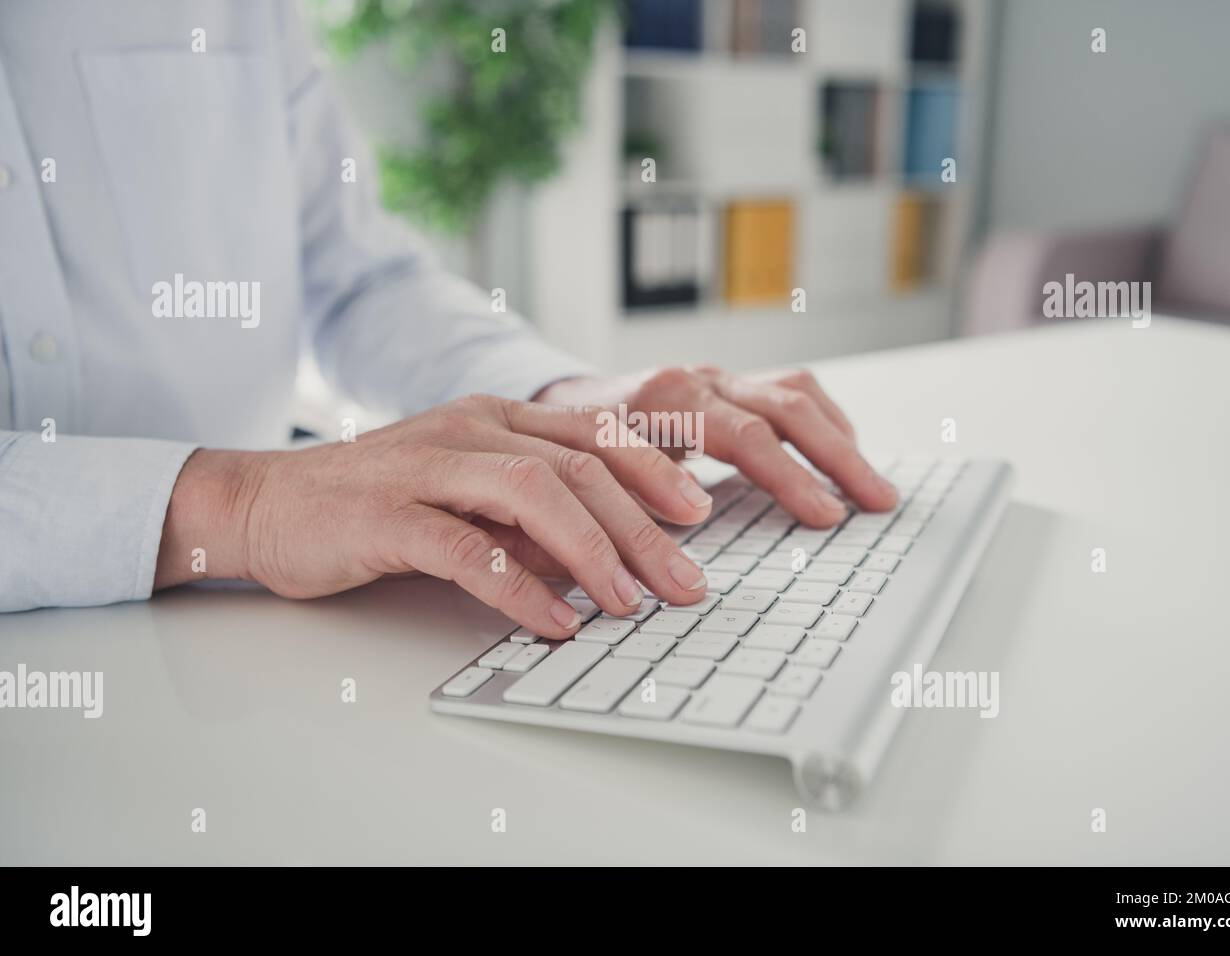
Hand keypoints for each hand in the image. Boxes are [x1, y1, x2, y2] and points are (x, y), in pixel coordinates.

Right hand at [154, 394, 716, 637]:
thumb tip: (605, 555)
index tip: (700, 516)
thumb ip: (529, 514)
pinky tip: (557, 622)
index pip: (596, 432)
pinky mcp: (388, 514)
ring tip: (632, 604)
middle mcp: (470, 428)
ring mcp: (428, 465)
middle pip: (580, 467)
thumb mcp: (467, 496)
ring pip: (534, 494)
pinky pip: (469, 548)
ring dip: (594, 551)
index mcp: (496, 417)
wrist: (267, 505)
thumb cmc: (376, 504)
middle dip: (643, 528)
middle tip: (685, 584)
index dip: (655, 470)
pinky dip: (520, 588)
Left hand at [535, 366, 896, 524]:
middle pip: (787, 411)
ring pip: (796, 394)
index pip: (748, 438)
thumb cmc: (571, 451)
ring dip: (840, 439)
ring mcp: (716, 379)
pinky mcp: (727, 385)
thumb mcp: (592, 476)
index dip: (791, 479)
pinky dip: (823, 420)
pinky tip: (842, 452)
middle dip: (837, 460)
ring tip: (871, 485)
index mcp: (666, 400)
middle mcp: (698, 381)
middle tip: (875, 502)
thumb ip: (637, 498)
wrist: (552, 405)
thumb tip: (687, 531)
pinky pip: (789, 391)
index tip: (826, 517)